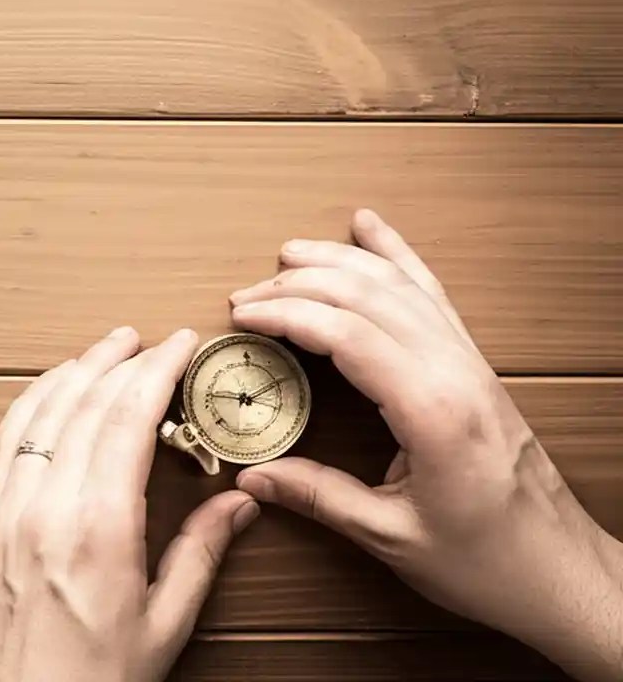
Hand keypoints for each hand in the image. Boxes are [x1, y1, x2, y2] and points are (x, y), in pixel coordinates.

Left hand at [0, 328, 258, 681]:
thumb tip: (239, 501)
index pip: (128, 418)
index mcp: (98, 530)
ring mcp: (5, 512)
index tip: (180, 343)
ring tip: (104, 348)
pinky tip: (47, 392)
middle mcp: (44, 509)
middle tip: (150, 340)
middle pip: (85, 404)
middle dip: (121, 359)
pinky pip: (2, 443)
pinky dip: (28, 404)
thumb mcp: (164, 626)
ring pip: (38, 414)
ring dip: (73, 371)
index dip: (157, 370)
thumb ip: (201, 554)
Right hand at [228, 209, 622, 680]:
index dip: (287, 316)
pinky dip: (399, 257)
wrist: (560, 571)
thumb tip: (253, 476)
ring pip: (399, 285)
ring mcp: (471, 363)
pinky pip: (432, 295)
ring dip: (339, 262)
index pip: (347, 334)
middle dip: (299, 285)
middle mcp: (455, 373)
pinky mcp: (476, 367)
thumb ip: (319, 497)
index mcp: (432, 412)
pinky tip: (375, 230)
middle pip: (367, 297)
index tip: (241, 317)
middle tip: (245, 296)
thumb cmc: (486, 562)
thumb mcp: (391, 537)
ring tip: (289, 254)